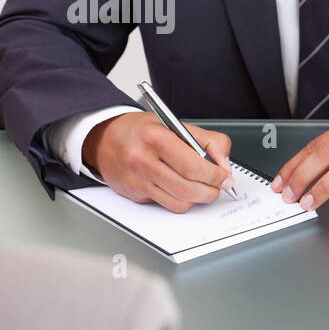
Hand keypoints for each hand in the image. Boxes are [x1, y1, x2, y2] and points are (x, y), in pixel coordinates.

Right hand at [82, 112, 234, 211]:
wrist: (103, 139)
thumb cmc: (139, 131)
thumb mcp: (174, 124)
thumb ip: (206, 140)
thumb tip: (224, 163)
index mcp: (155, 138)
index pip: (193, 166)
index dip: (215, 175)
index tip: (225, 177)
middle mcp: (143, 160)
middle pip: (188, 189)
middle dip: (211, 191)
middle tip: (218, 185)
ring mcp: (137, 181)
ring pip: (179, 203)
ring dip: (197, 198)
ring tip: (201, 187)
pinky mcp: (134, 195)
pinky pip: (166, 205)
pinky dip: (179, 200)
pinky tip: (178, 187)